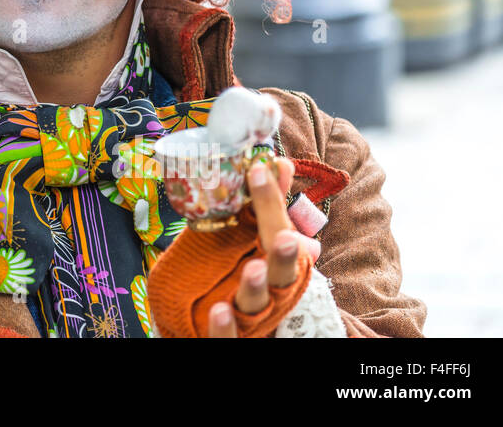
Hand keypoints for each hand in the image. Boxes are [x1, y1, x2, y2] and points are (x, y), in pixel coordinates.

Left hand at [205, 156, 321, 336]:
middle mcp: (270, 293)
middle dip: (282, 254)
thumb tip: (275, 164)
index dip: (272, 203)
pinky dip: (225, 328)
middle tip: (283, 236)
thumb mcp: (251, 243)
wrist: (222, 331)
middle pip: (281, 274)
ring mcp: (251, 318)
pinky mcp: (233, 339)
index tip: (263, 167)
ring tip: (253, 269)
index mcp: (276, 267)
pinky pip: (228, 338)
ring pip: (256, 303)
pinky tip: (219, 311)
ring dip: (256, 286)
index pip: (279, 232)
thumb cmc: (242, 284)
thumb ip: (262, 209)